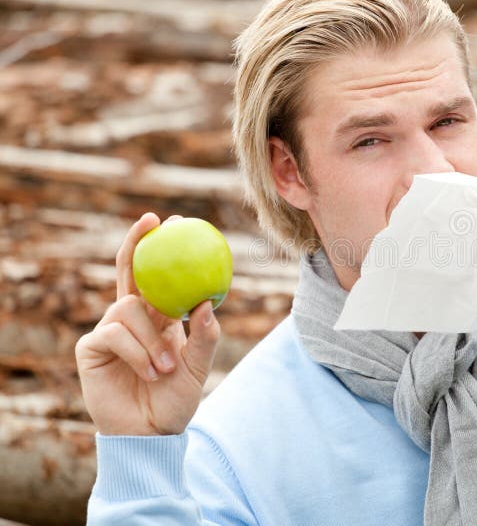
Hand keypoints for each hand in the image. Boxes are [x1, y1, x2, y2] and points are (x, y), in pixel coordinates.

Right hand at [75, 213, 220, 435]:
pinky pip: (114, 333)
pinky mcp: (91, 348)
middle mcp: (132, 318)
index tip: (173, 220)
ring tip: (165, 368)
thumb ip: (205, 336)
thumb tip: (207, 301)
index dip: (159, 247)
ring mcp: (109, 330)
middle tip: (152, 222)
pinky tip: (150, 372)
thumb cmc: (176, 400)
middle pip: (128, 271)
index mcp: (159, 317)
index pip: (157, 275)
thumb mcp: (198, 366)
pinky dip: (137, 352)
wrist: (151, 434)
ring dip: (152, 338)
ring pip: (128, 308)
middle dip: (137, 241)